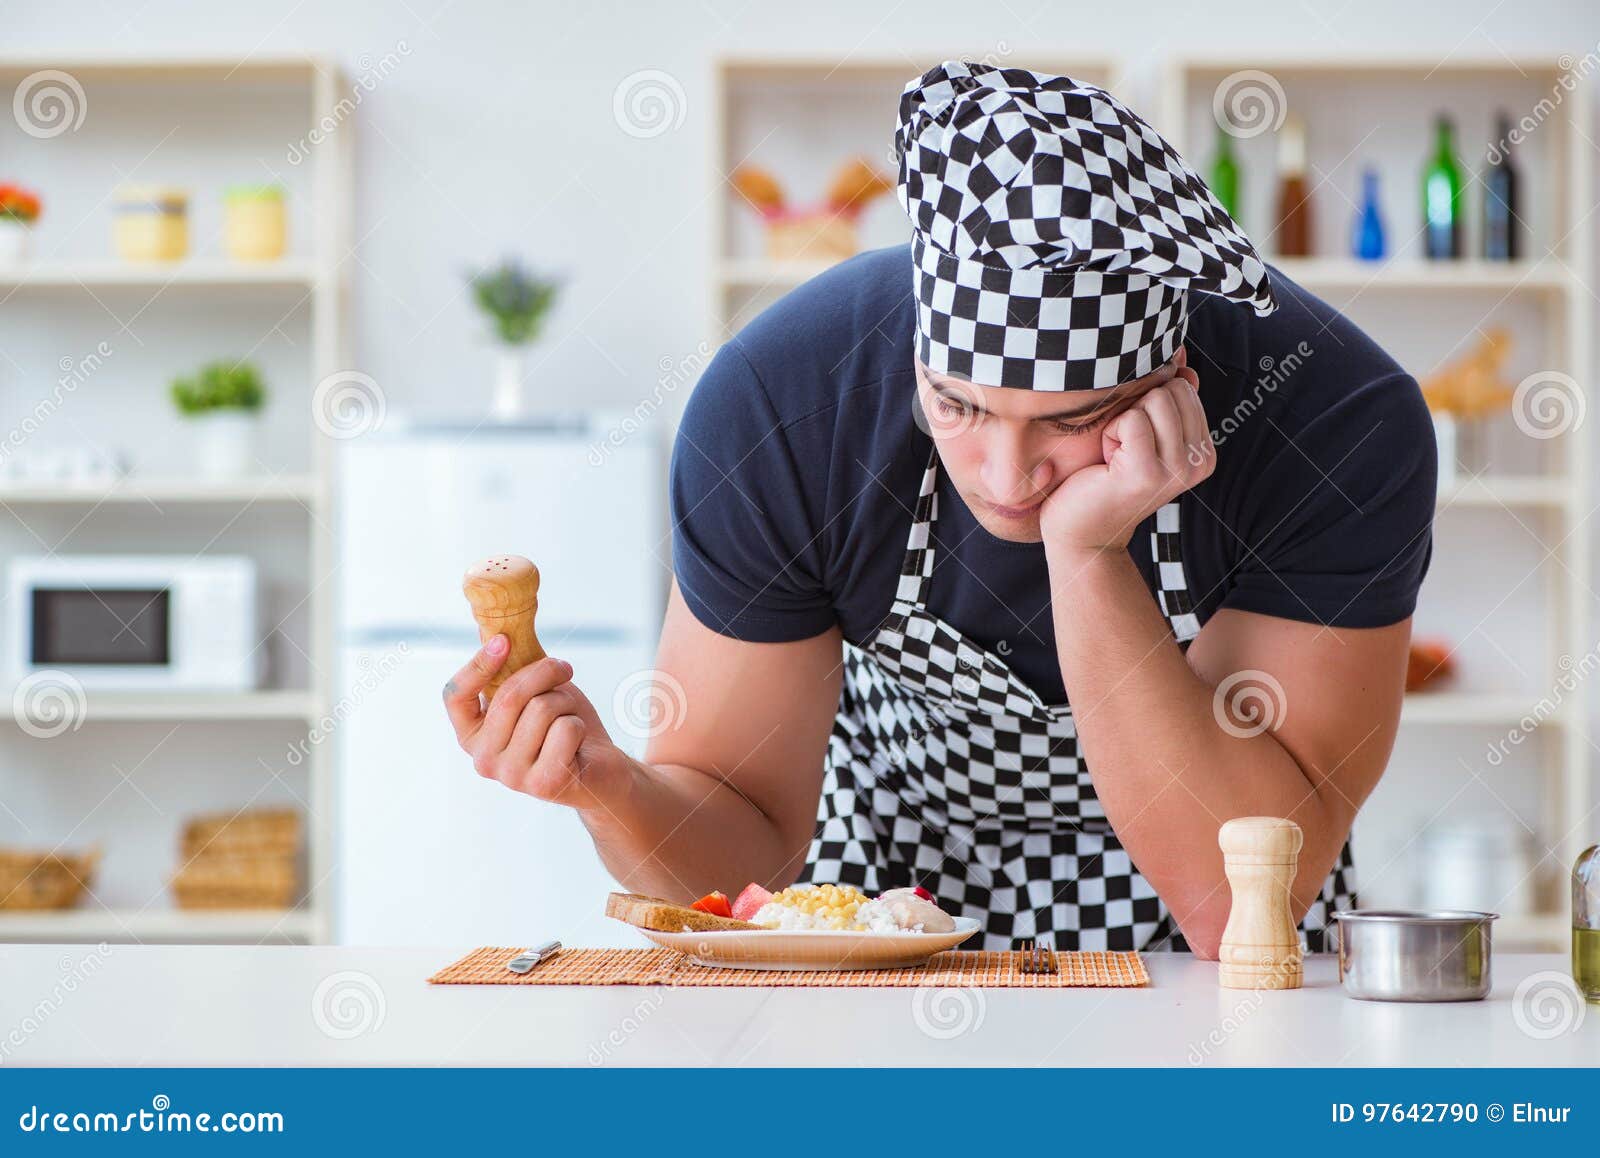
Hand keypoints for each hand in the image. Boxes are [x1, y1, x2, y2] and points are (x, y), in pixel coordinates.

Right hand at [443, 637, 630, 812]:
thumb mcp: (534, 690)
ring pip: (541, 709)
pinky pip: (565, 729)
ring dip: (565, 702)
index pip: (455, 695)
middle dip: (544, 671)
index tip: (503, 641)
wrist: (600, 768)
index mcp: (472, 735)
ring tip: (568, 716)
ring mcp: (512, 776)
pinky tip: (577, 742)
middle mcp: (484, 760)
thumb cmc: (562, 724)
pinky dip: (579, 724)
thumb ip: (510, 666)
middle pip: (510, 696)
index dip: (477, 665)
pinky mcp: (544, 784)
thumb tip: (494, 627)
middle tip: (563, 668)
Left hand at [1039, 366, 1212, 553]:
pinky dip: (1110, 433)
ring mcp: (1178, 469)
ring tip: (1116, 455)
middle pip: (1171, 388)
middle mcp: (1200, 461)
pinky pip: (1131, 419)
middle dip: (1136, 408)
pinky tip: (1106, 462)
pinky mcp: (1148, 474)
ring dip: (1122, 421)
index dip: (1148, 403)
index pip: (1183, 386)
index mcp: (1204, 450)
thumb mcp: (1142, 431)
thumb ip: (1166, 396)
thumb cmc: (1103, 475)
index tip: (1136, 440)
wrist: (1080, 530)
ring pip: (1154, 399)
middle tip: (1123, 448)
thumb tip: (1181, 352)